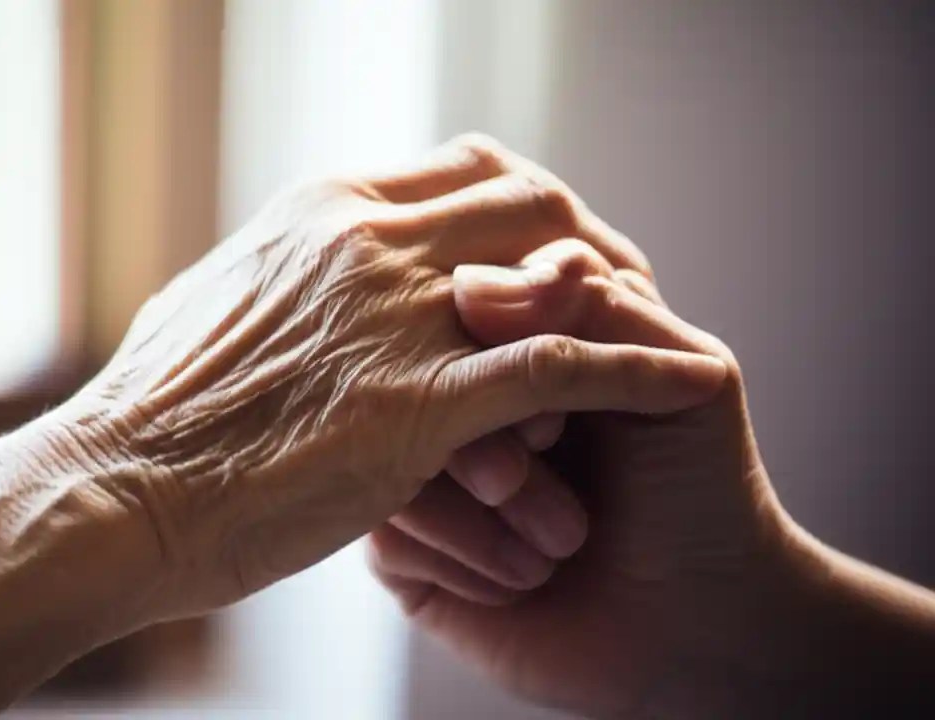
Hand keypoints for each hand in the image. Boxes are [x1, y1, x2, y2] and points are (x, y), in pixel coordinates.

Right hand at [58, 136, 725, 620]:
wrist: (114, 494)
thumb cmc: (152, 420)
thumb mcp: (218, 309)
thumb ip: (280, 276)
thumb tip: (297, 267)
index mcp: (320, 212)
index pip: (468, 168)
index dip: (531, 207)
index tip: (554, 257)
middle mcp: (367, 243)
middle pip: (531, 199)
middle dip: (590, 242)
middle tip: (621, 295)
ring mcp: (396, 317)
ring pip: (559, 269)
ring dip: (622, 303)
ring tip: (662, 340)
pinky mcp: (418, 406)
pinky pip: (567, 367)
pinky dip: (641, 369)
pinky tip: (690, 385)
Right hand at [369, 222, 934, 716]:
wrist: (703, 627)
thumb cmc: (701, 490)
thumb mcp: (683, 367)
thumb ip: (594, 306)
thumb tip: (467, 279)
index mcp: (526, 343)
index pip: (464, 304)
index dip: (499, 351)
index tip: (557, 412)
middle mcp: (466, 401)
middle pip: (410, 381)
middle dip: (485, 440)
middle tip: (540, 469)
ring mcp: (429, 476)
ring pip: (390, 460)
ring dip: (481, 510)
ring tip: (560, 544)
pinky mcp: (410, 550)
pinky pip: (388, 534)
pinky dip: (462, 559)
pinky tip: (520, 580)